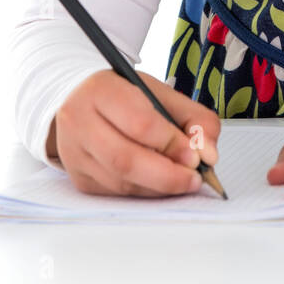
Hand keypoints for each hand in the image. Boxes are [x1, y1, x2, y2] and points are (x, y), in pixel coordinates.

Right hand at [48, 69, 221, 197]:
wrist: (78, 98)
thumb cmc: (123, 95)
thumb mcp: (160, 93)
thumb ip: (193, 118)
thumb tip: (209, 154)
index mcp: (100, 91)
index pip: (140, 124)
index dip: (171, 143)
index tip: (196, 155)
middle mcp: (79, 122)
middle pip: (125, 160)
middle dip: (167, 175)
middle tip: (194, 178)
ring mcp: (74, 153)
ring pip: (121, 182)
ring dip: (158, 187)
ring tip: (182, 180)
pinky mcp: (78, 177)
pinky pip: (116, 192)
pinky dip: (144, 191)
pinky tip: (158, 183)